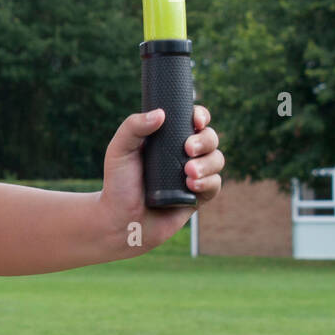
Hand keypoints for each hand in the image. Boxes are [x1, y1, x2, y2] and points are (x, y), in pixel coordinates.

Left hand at [99, 105, 223, 251]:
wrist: (120, 219)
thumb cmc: (118, 183)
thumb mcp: (119, 150)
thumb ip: (133, 127)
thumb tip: (160, 114)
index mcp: (167, 140)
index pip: (192, 121)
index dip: (200, 116)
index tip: (196, 120)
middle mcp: (183, 155)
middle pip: (210, 138)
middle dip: (205, 140)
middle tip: (188, 149)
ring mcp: (193, 175)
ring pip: (217, 160)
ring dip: (208, 163)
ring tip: (188, 172)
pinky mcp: (198, 196)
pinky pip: (216, 184)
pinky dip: (208, 182)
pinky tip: (192, 185)